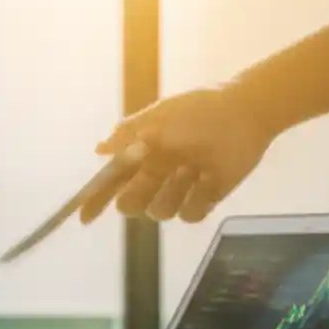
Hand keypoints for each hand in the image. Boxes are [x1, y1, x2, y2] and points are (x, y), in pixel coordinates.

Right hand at [88, 86, 277, 222]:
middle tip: (153, 176)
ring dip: (172, 191)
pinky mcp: (207, 197)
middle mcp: (158, 174)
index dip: (97, 199)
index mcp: (143, 154)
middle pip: (132, 204)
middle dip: (137, 196)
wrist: (245, 113)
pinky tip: (209, 177)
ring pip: (160, 212)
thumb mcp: (158, 117)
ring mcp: (182, 188)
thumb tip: (100, 150)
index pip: (112, 182)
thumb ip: (127, 133)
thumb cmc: (198, 111)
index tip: (83, 217)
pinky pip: (190, 215)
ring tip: (192, 167)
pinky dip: (198, 199)